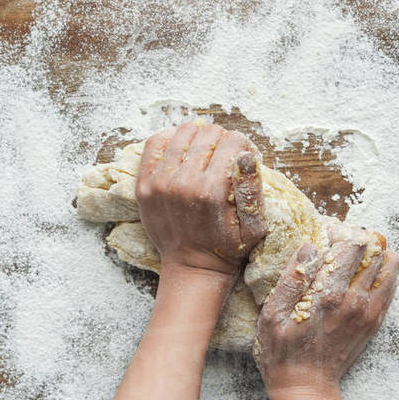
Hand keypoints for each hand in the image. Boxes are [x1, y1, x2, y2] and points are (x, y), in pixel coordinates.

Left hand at [135, 121, 266, 275]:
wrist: (191, 267)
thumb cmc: (227, 248)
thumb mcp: (254, 227)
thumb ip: (253, 189)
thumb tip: (248, 155)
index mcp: (213, 191)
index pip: (232, 141)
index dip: (243, 145)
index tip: (242, 157)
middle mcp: (184, 183)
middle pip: (208, 133)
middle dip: (222, 140)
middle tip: (224, 155)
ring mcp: (160, 182)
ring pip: (183, 133)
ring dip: (198, 137)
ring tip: (204, 151)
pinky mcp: (144, 185)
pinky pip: (154, 143)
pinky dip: (169, 138)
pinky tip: (181, 148)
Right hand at [255, 223, 398, 399]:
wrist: (306, 387)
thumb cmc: (282, 351)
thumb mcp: (272, 314)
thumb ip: (292, 277)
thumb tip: (310, 246)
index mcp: (330, 294)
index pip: (352, 244)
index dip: (339, 231)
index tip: (325, 232)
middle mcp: (356, 300)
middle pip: (375, 250)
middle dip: (359, 239)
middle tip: (339, 243)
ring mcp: (370, 312)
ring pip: (389, 265)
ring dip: (375, 254)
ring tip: (352, 258)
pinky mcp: (375, 322)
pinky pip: (390, 285)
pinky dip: (382, 273)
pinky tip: (361, 275)